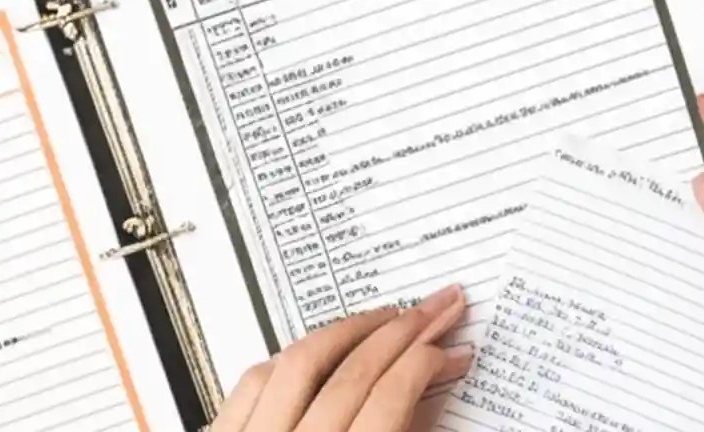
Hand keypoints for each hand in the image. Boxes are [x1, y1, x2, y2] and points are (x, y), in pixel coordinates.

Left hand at [211, 285, 471, 431]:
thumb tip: (429, 396)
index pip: (391, 399)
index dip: (428, 363)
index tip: (451, 347)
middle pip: (353, 372)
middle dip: (405, 329)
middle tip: (439, 305)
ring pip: (299, 362)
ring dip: (349, 329)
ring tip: (386, 315)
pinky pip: (252, 380)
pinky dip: (290, 355)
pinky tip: (319, 345)